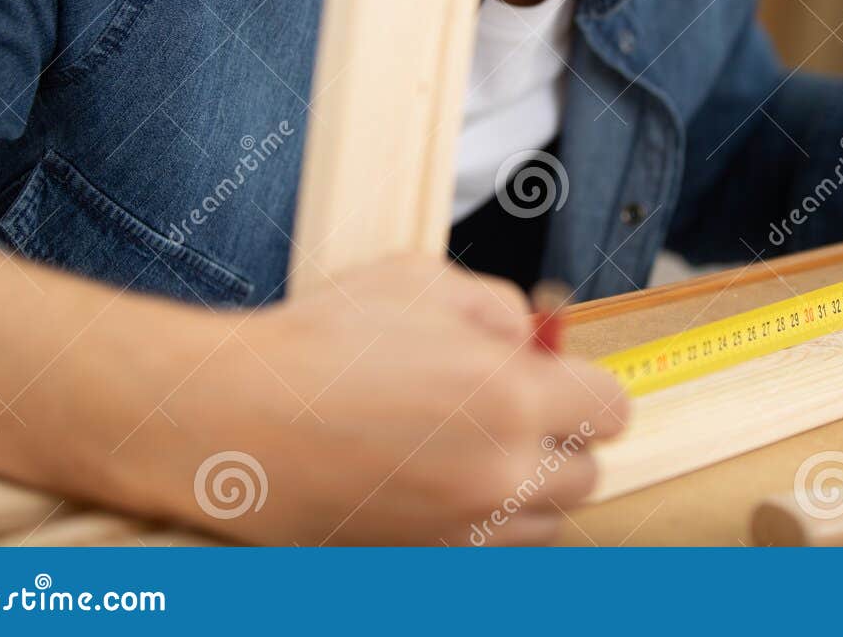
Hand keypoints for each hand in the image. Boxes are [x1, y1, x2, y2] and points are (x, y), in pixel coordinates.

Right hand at [172, 257, 626, 545]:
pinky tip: (444, 481)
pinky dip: (488, 521)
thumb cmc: (320, 342)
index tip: (560, 378)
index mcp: (511, 399)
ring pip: (546, 523)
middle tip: (519, 410)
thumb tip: (534, 339)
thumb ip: (500, 306)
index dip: (586, 386)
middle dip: (565, 439)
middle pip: (588, 474)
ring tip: (478, 448)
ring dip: (532, 488)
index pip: (610, 410)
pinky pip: (493, 551)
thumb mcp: (423, 281)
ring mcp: (461, 529)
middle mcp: (498, 475)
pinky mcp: (425, 562)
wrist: (231, 418)